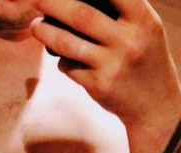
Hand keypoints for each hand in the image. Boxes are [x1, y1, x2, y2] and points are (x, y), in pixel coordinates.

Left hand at [30, 0, 180, 127]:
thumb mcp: (144, 29)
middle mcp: (128, 40)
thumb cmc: (144, 59)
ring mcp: (112, 64)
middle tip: (38, 0)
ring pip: (67, 43)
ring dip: (45, 33)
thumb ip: (122, 12)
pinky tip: (66, 60)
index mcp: (143, 19)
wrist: (154, 104)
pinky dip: (63, 62)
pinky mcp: (98, 84)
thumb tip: (76, 1)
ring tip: (36, 26)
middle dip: (53, 4)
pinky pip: (69, 67)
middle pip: (81, 14)